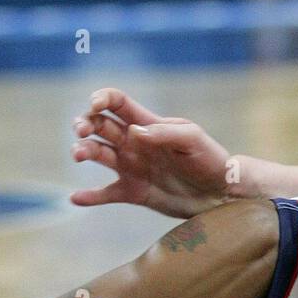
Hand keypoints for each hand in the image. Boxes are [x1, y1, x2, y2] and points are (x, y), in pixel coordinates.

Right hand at [70, 88, 234, 217]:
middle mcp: (134, 143)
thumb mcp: (193, 140)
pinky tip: (76, 198)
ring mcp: (132, 167)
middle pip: (100, 126)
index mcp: (148, 124)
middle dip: (85, 124)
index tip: (95, 105)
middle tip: (82, 132)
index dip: (102, 99)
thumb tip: (134, 132)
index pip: (118, 103)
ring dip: (83, 151)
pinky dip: (90, 197)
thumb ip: (164, 133)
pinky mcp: (134, 192)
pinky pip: (107, 194)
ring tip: (78, 155)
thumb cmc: (210, 159)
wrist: (221, 193)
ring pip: (99, 154)